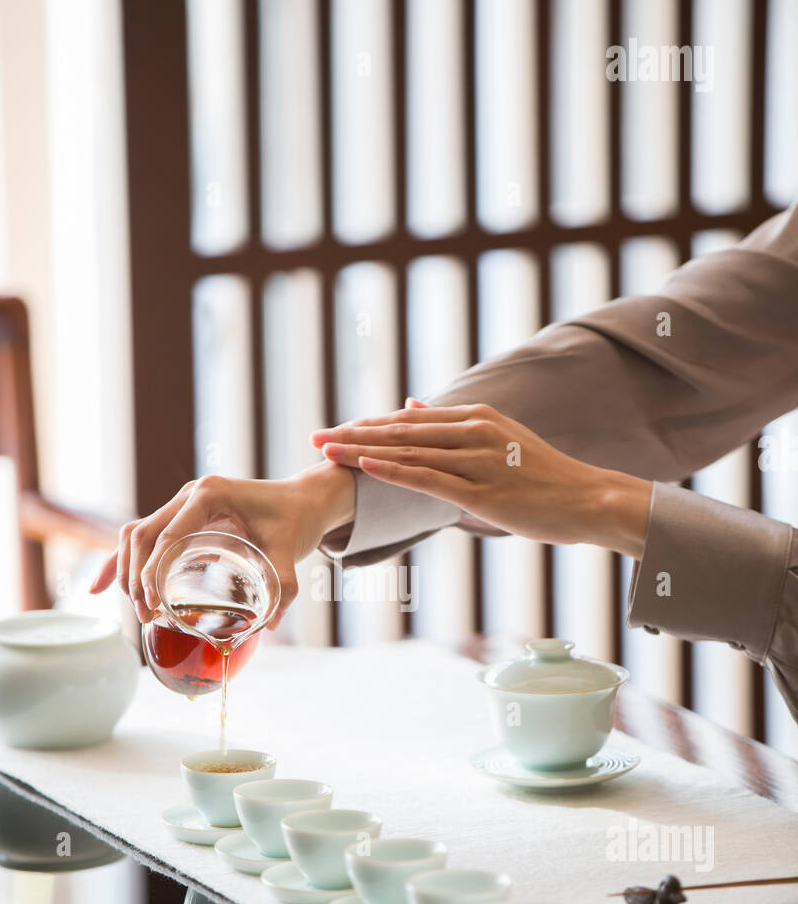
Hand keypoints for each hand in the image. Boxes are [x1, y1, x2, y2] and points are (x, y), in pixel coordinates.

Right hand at [89, 463, 354, 623]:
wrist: (302, 500)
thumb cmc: (295, 520)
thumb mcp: (291, 551)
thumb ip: (283, 584)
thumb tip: (271, 624)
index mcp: (210, 494)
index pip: (168, 534)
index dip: (153, 570)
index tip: (152, 604)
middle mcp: (190, 494)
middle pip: (143, 534)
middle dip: (137, 577)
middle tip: (146, 615)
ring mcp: (182, 503)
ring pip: (136, 534)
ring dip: (126, 571)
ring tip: (137, 610)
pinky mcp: (181, 517)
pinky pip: (142, 536)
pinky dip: (121, 561)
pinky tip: (100, 587)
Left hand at [312, 402, 650, 559]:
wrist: (590, 498)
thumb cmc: (545, 479)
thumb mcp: (500, 440)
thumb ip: (454, 425)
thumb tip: (411, 404)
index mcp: (476, 418)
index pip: (409, 420)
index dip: (367, 425)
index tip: (334, 430)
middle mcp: (474, 431)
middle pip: (400, 431)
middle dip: (353, 434)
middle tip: (314, 436)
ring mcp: (478, 460)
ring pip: (408, 452)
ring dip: (362, 451)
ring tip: (326, 452)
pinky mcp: (482, 491)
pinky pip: (429, 479)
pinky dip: (394, 471)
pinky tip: (365, 469)